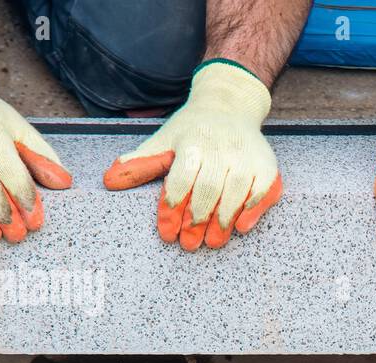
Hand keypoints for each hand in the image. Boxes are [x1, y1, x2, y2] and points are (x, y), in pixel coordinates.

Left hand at [103, 60, 279, 250]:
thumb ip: (140, 165)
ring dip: (224, 221)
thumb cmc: (193, 131)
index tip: (166, 234)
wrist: (230, 105)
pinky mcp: (267, 164)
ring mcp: (246, 156)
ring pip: (237, 193)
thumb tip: (108, 181)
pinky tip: (241, 227)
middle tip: (189, 245)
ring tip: (213, 243)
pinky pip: (264, 190)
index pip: (180, 181)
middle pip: (208, 190)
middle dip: (197, 220)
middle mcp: (221, 148)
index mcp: (192, 143)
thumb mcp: (164, 142)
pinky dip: (254, 209)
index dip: (171, 210)